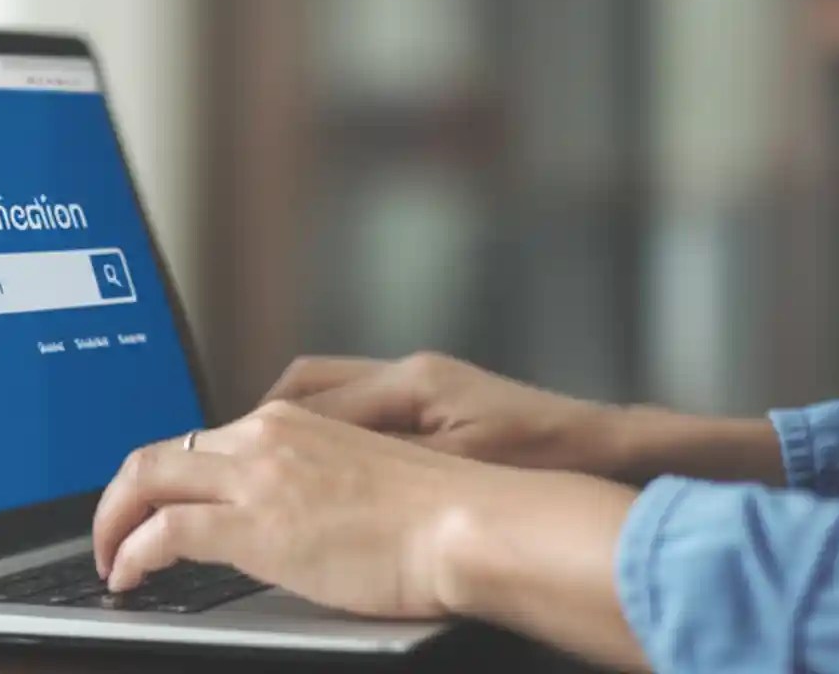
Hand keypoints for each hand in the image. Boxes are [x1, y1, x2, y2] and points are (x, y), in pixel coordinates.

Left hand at [92, 400, 646, 668]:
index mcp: (291, 422)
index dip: (166, 479)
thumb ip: (310, 480)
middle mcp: (264, 436)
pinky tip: (127, 576)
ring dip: (113, 522)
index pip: (202, 441)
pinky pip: (164, 531)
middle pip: (160, 452)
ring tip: (109, 559)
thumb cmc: (437, 512)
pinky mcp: (255, 524)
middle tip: (110, 531)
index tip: (154, 508)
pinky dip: (130, 552)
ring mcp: (257, 476)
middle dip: (120, 496)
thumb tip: (285, 512)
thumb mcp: (359, 476)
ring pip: (147, 479)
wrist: (470, 524)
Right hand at [264, 353, 625, 478]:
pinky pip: (355, 399)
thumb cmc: (544, 456)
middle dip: (265, 416)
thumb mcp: (462, 467)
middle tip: (235, 452)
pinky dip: (324, 423)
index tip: (235, 457)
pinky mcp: (430, 396)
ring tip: (265, 456)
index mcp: (413, 381)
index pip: (315, 401)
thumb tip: (323, 462)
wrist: (603, 447)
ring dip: (291, 418)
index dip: (270, 433)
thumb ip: (387, 461)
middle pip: (308, 380)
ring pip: (326, 386)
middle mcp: (409, 371)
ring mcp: (419, 380)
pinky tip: (319, 456)